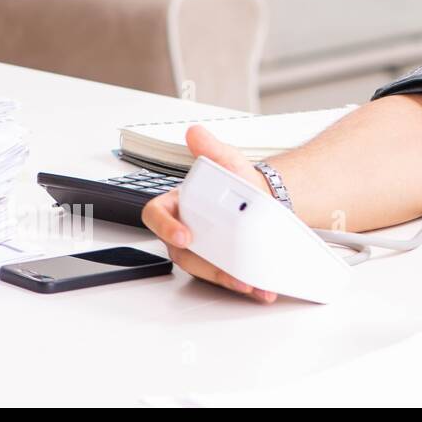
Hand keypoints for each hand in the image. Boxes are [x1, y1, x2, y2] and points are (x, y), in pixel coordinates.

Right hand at [140, 125, 277, 302]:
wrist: (264, 200)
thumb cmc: (238, 183)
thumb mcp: (227, 161)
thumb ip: (210, 149)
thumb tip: (196, 133)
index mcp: (177, 205)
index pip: (157, 216)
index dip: (165, 227)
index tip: (185, 235)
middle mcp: (184, 230)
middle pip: (183, 252)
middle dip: (205, 264)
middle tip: (226, 269)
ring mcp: (201, 250)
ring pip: (204, 269)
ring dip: (226, 279)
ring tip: (249, 284)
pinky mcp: (219, 264)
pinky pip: (225, 277)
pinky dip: (243, 284)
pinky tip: (260, 289)